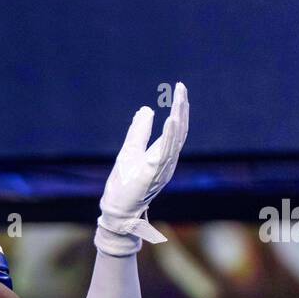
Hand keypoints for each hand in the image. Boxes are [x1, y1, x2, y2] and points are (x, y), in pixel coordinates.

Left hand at [95, 82, 188, 255]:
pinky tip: (171, 119)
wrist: (116, 210)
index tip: (180, 89)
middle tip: (182, 88)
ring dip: (179, 117)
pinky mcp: (153, 173)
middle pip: (180, 131)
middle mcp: (168, 161)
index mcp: (164, 155)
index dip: (179, 110)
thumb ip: (139, 131)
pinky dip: (170, 135)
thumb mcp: (130, 150)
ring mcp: (163, 168)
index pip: (176, 129)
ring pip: (176, 139)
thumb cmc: (123, 184)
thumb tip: (146, 109)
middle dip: (182, 109)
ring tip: (180, 98)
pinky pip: (165, 151)